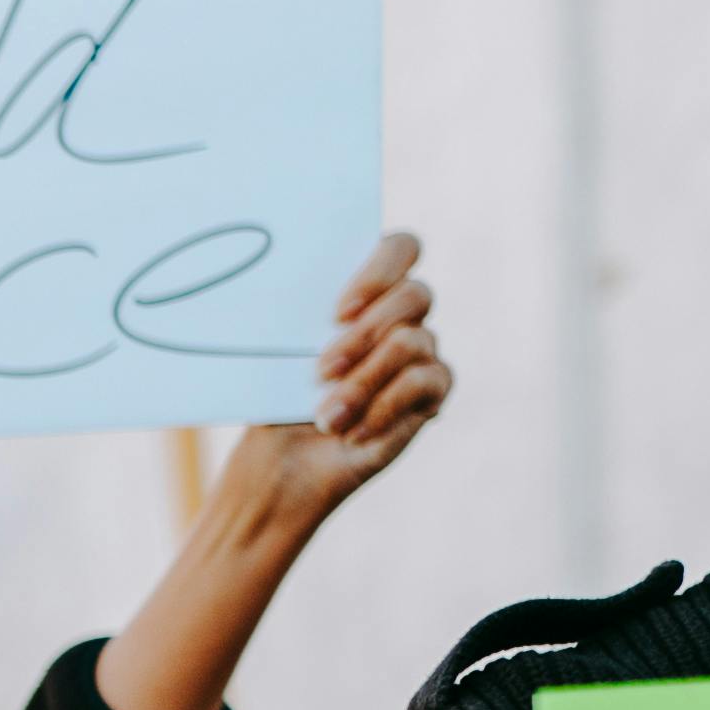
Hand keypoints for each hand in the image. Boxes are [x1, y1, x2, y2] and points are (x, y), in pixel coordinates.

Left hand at [199, 231, 449, 543]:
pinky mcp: (431, 392)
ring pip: (412, 342)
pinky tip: (350, 432)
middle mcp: (401, 316)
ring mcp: (421, 352)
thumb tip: (282, 279)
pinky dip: (381, 408)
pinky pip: (424, 383)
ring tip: (325, 414)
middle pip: (415, 294)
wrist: (283, 460)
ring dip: (362, 382)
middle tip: (321, 369)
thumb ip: (300, 311)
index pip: (400, 249)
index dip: (379, 270)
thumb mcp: (280, 349)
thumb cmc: (279, 396)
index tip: (337, 312)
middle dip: (365, 332)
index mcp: (367, 291)